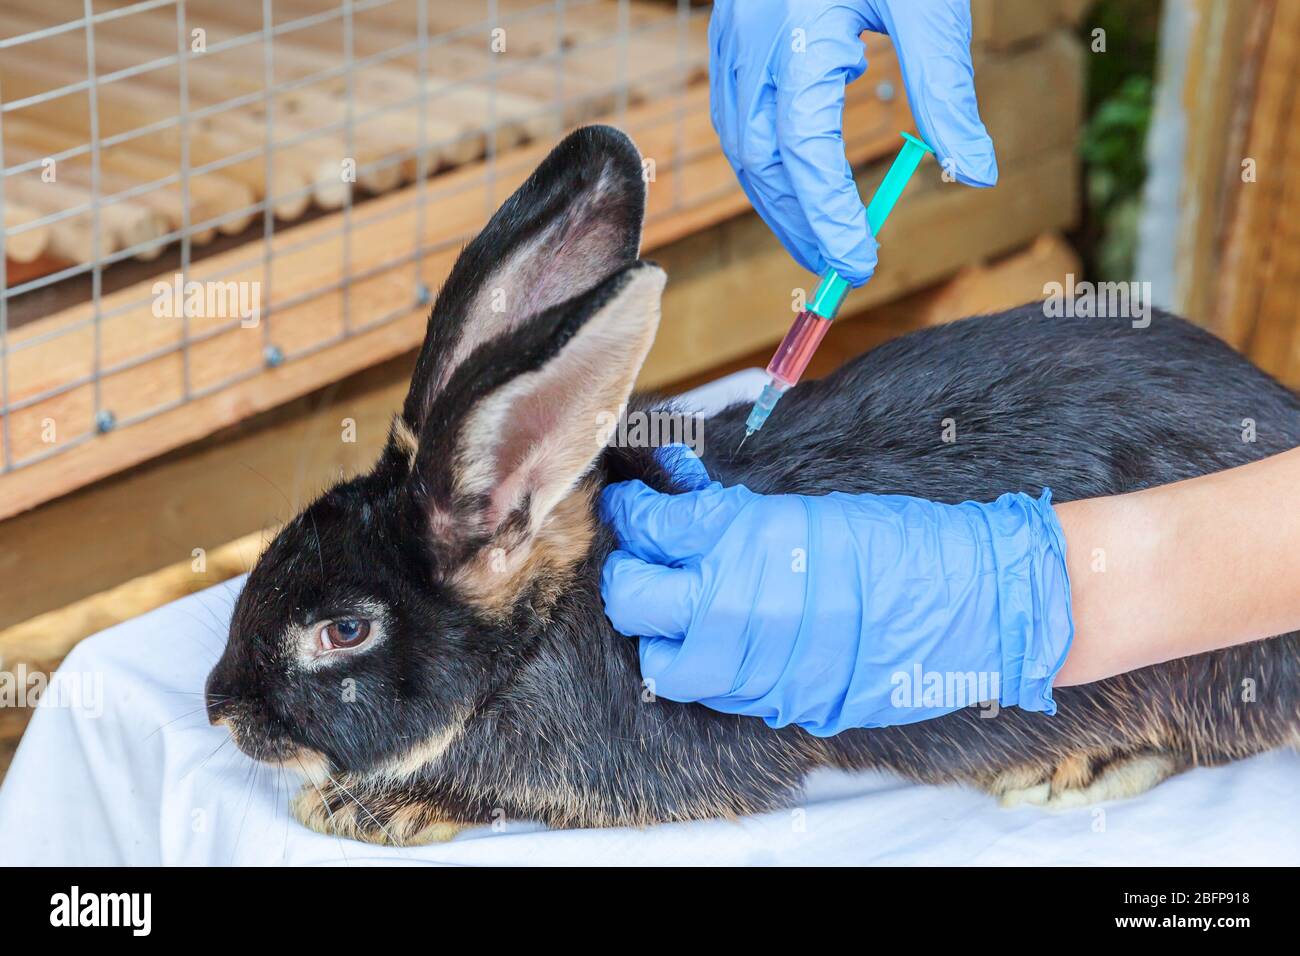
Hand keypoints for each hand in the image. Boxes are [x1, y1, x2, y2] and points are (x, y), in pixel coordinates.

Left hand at [599, 446, 1071, 734]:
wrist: (964, 604)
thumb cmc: (898, 544)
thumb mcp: (805, 510)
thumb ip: (736, 521)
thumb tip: (686, 511)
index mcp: (742, 538)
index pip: (653, 526)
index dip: (632, 512)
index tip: (630, 503)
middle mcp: (731, 602)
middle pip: (633, 596)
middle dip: (627, 573)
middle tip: (639, 556)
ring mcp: (749, 660)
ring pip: (659, 660)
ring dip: (656, 633)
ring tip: (674, 612)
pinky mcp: (773, 699)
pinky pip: (710, 690)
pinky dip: (701, 667)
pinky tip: (716, 643)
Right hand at [709, 0, 996, 285]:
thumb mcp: (929, 6)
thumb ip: (946, 91)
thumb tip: (977, 173)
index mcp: (795, 42)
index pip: (805, 156)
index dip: (830, 219)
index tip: (861, 263)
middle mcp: (749, 53)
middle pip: (764, 167)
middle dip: (800, 226)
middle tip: (843, 269)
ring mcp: (730, 47)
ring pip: (742, 150)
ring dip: (779, 202)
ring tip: (818, 239)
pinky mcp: (730, 41)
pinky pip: (737, 120)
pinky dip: (767, 162)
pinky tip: (798, 175)